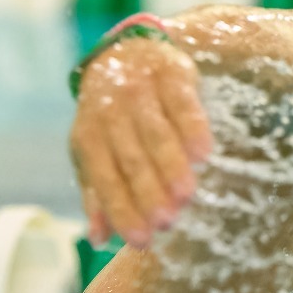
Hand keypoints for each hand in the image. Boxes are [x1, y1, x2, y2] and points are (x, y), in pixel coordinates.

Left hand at [69, 31, 210, 248]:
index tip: (142, 240)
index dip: (122, 210)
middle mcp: (109, 111)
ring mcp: (139, 89)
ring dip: (170, 165)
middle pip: (130, 158)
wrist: (126, 52)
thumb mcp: (94, 152)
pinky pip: (181, 103)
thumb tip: (99, 240)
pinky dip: (192, 128)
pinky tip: (204, 154)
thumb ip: (97, 194)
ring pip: (155, 132)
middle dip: (148, 192)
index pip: (104, 178)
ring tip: (186, 195)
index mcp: (88, 136)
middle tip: (167, 221)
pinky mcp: (170, 72)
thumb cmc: (109, 117)